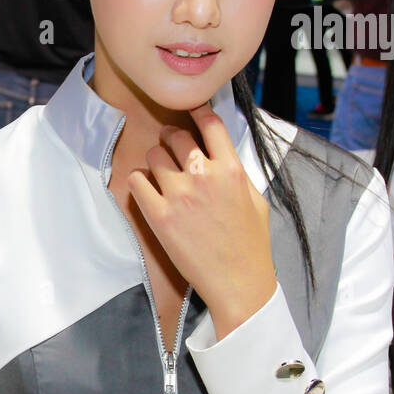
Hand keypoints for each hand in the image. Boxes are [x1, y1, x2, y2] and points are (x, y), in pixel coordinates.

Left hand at [127, 103, 275, 337]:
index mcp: (232, 170)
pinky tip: (147, 188)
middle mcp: (205, 176)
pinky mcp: (159, 215)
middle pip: (177, 136)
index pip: (210, 125)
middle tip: (170, 145)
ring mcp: (179, 195)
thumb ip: (236, 173)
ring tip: (160, 172)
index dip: (198, 112)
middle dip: (172, 137)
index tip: (191, 110)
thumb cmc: (251, 245)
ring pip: (154, 156)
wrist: (238, 283)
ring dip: (155, 160)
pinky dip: (139, 181)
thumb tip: (220, 155)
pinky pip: (137, 181)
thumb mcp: (256, 200)